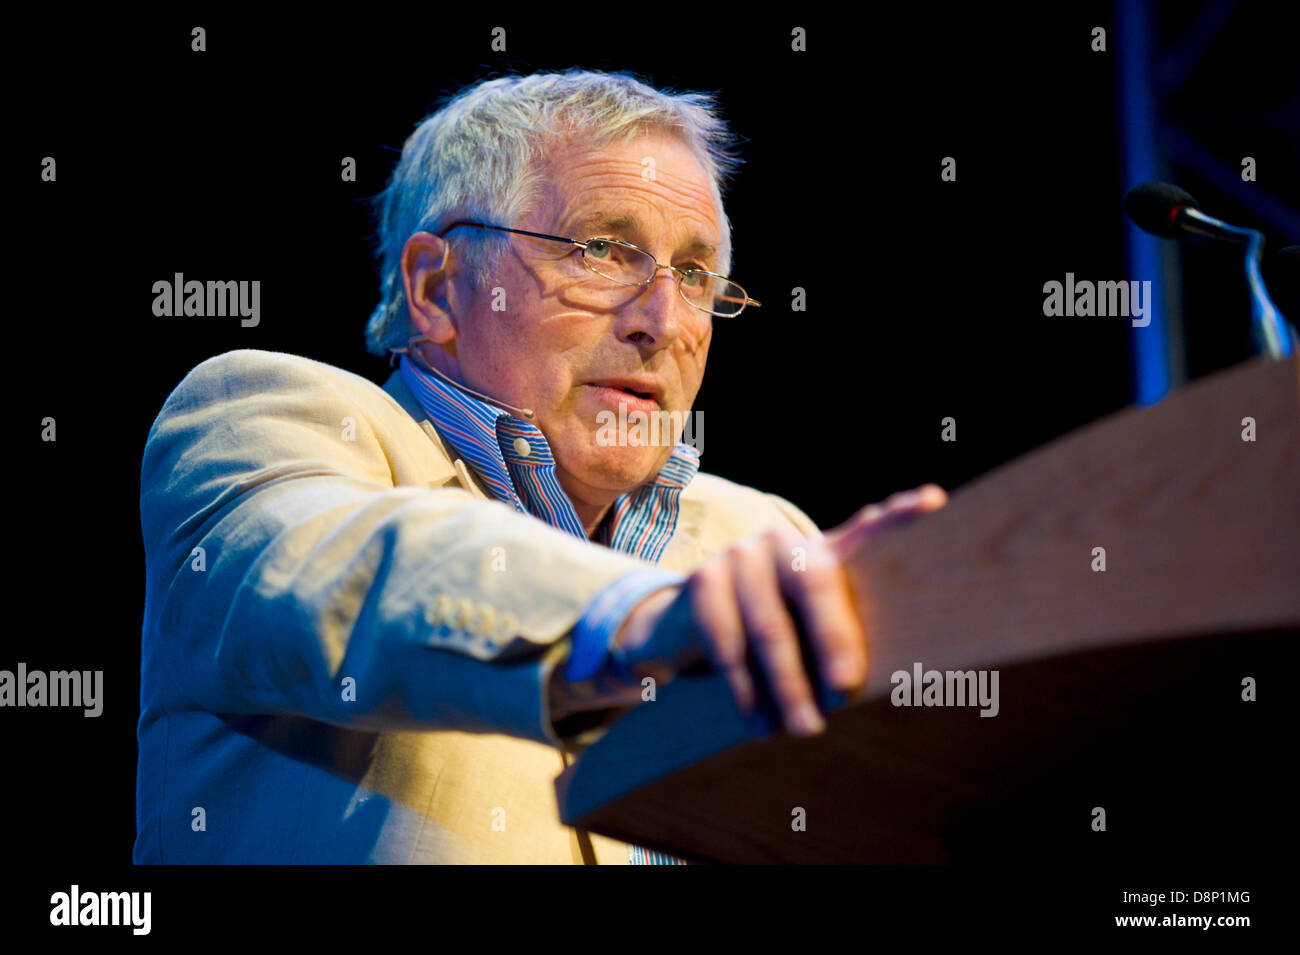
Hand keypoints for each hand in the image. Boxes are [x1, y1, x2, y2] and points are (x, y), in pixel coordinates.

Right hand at [612, 484, 947, 737]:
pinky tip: (759, 724)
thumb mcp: (805, 628)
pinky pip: (727, 645)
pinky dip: (747, 692)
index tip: (934, 503)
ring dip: (787, 687)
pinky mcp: (702, 579)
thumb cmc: (769, 633)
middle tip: (842, 695)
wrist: (686, 625)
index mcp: (820, 550)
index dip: (898, 516)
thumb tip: (857, 684)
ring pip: (769, 627)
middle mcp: (782, 540)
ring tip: (805, 729)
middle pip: (813, 586)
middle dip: (831, 643)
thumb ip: (837, 632)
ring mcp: (740, 555)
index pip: (865, 530)